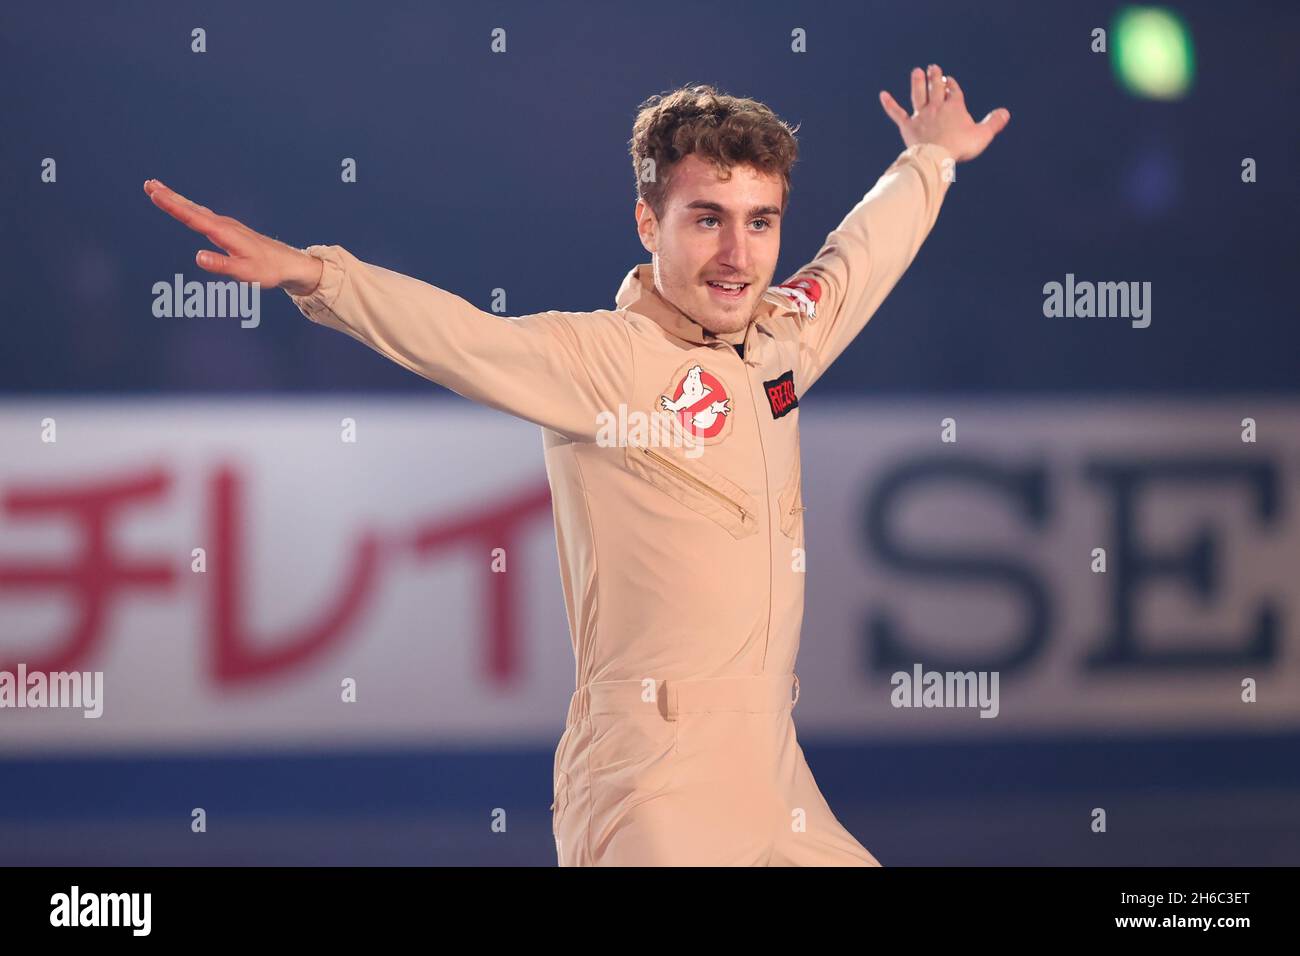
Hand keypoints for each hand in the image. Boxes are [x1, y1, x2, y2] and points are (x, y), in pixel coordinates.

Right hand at [142, 180, 323, 294]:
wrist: (288, 263)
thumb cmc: (268, 271)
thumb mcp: (244, 273)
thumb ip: (221, 265)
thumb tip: (198, 257)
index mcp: (224, 233)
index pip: (193, 217)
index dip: (172, 205)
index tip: (155, 193)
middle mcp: (224, 224)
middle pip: (191, 208)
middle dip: (169, 196)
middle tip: (148, 184)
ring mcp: (226, 225)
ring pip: (196, 209)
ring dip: (176, 199)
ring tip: (158, 190)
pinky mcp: (229, 229)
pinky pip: (203, 214)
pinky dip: (189, 207)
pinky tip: (183, 206)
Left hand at [879, 64, 1009, 162]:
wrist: (937, 158)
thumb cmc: (960, 147)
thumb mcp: (982, 135)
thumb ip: (993, 123)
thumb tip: (1005, 112)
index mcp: (955, 107)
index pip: (954, 92)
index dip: (952, 85)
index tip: (950, 81)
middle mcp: (937, 107)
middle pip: (936, 88)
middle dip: (935, 77)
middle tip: (933, 68)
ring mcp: (921, 116)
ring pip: (918, 94)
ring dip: (917, 82)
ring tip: (916, 72)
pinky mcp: (907, 126)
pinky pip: (897, 113)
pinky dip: (889, 104)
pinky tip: (883, 95)